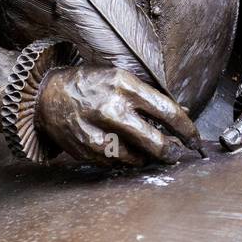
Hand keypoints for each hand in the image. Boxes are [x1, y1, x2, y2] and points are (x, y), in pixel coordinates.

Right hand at [35, 65, 200, 165]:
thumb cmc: (90, 85)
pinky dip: (124, 159)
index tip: (194, 139)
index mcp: (124, 86)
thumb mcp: (120, 79)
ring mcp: (98, 132)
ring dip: (147, 157)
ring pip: (137, 157)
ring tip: (146, 150)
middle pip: (155, 142)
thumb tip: (182, 113)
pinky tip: (122, 148)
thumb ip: (150, 97)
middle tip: (177, 154)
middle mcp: (111, 109)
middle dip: (171, 152)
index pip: (167, 112)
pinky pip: (117, 162)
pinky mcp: (87, 150)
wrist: (47, 96)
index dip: (187, 129)